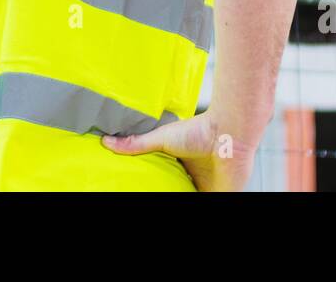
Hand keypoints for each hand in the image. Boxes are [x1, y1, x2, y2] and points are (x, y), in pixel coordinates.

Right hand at [101, 111, 255, 191]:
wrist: (228, 135)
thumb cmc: (201, 131)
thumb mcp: (162, 138)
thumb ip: (136, 143)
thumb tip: (106, 141)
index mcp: (185, 166)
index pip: (169, 182)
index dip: (158, 186)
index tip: (141, 187)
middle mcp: (197, 179)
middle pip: (178, 190)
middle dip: (167, 192)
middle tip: (151, 194)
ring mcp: (209, 190)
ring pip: (191, 196)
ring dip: (181, 196)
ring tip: (163, 198)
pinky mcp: (221, 197)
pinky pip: (208, 204)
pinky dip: (196, 204)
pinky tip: (189, 202)